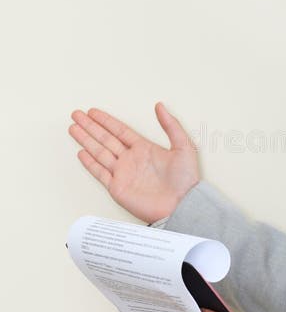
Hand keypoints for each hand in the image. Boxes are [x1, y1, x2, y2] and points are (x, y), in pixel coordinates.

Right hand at [69, 102, 199, 223]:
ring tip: (73, 128)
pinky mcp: (118, 188)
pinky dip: (90, 163)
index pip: (120, 131)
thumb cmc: (186, 180)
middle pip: (105, 138)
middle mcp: (131, 160)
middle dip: (90, 127)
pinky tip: (82, 152)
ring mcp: (123, 173)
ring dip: (86, 140)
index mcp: (145, 149)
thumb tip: (160, 106)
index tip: (93, 112)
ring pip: (99, 152)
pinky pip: (100, 173)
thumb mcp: (184, 146)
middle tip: (77, 114)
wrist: (182, 206)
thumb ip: (171, 125)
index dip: (106, 121)